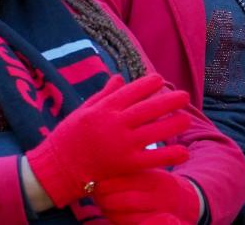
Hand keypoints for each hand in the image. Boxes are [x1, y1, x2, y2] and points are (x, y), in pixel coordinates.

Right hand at [26, 75, 191, 206]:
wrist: (58, 167)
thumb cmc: (68, 136)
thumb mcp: (83, 110)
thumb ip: (104, 94)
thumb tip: (119, 77)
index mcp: (104, 109)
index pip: (131, 92)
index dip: (148, 85)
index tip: (160, 80)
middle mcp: (114, 124)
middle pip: (148, 109)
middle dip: (168, 101)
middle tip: (184, 96)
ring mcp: (121, 144)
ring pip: (154, 131)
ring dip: (173, 124)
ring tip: (187, 118)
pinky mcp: (125, 164)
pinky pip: (151, 158)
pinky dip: (169, 154)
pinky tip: (183, 151)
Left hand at [94, 169, 200, 223]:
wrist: (184, 202)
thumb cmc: (158, 184)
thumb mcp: (151, 173)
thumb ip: (131, 173)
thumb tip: (103, 173)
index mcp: (156, 180)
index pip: (128, 182)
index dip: (109, 184)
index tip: (97, 182)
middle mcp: (159, 198)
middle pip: (126, 201)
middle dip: (106, 199)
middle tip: (95, 194)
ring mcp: (158, 214)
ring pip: (127, 216)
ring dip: (109, 211)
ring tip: (100, 203)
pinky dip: (116, 220)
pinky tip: (110, 212)